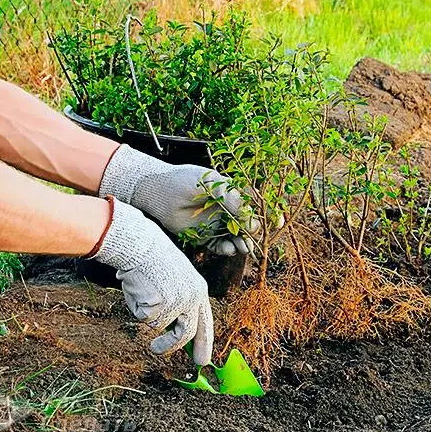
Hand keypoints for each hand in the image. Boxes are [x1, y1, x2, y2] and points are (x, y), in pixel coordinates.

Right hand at [90, 197, 213, 364]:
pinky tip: (138, 288)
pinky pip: (143, 318)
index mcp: (199, 291)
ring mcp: (177, 303)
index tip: (203, 360)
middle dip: (170, 347)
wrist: (141, 244)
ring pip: (159, 326)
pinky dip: (136, 307)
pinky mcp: (160, 305)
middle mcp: (192, 298)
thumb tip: (175, 332)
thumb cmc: (154, 260)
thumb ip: (180, 304)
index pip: (205, 323)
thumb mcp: (176, 280)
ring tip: (141, 295)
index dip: (205, 343)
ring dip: (147, 316)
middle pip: (186, 334)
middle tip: (157, 349)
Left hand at [98, 144, 255, 255]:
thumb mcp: (209, 184)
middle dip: (254, 233)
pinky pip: (219, 246)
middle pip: (247, 224)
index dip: (266, 214)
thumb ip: (231, 199)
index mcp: (230, 192)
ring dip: (242, 243)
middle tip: (255, 239)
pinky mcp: (203, 236)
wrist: (154, 192)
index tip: (276, 222)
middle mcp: (225, 208)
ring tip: (243, 248)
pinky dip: (227, 249)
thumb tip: (250, 217)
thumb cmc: (181, 181)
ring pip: (235, 236)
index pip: (254, 204)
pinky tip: (229, 250)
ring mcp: (215, 223)